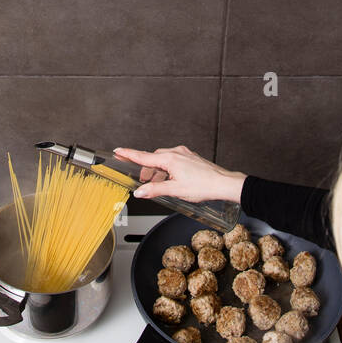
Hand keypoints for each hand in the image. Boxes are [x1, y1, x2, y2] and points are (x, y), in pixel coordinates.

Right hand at [112, 145, 244, 204]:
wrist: (223, 183)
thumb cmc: (203, 186)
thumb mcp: (175, 190)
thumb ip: (155, 190)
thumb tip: (140, 192)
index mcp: (170, 159)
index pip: (143, 156)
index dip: (129, 154)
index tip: (118, 150)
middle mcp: (176, 152)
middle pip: (153, 158)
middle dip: (146, 169)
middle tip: (142, 181)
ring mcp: (184, 154)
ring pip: (164, 160)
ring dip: (158, 171)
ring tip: (158, 185)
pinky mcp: (190, 157)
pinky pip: (173, 160)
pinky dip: (167, 169)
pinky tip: (171, 180)